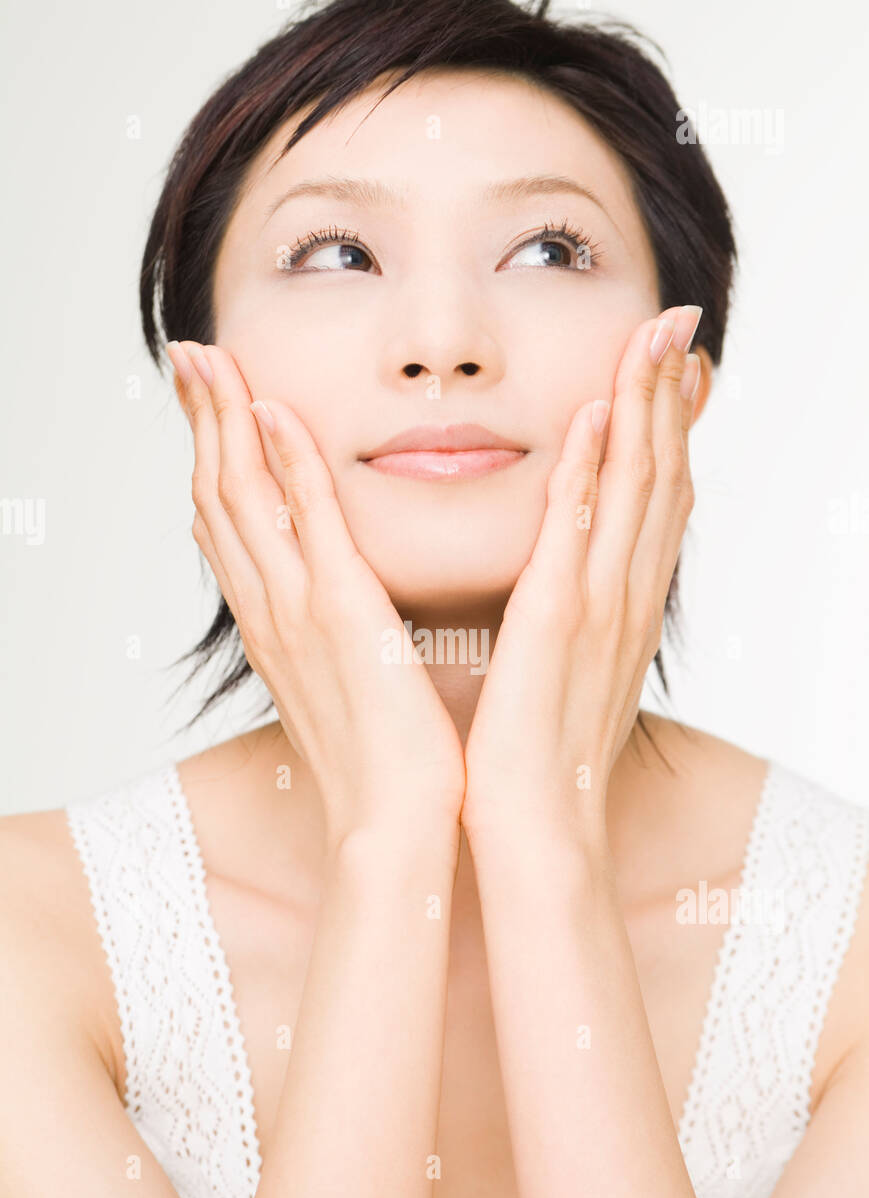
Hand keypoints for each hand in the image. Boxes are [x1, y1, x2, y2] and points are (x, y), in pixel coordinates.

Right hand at [167, 340, 465, 848]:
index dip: (211, 457)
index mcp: (274, 625)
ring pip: (244, 496)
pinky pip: (307, 523)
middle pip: (218, 495)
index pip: (228, 524)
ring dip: (224, 420)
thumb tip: (339, 597)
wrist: (395, 822)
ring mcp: (299, 610)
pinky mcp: (343, 615)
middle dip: (200, 420)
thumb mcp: (345, 680)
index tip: (206, 401)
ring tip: (207, 357)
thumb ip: (334, 631)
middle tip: (188, 353)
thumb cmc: (382, 759)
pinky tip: (272, 409)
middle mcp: (270, 611)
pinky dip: (286, 463)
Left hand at [461, 305, 702, 848]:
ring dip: (645, 408)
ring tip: (653, 337)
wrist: (538, 827)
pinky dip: (593, 469)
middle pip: (658, 477)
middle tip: (678, 324)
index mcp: (623, 607)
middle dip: (670, 397)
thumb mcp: (568, 672)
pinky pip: (579, 531)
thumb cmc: (542, 757)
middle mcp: (624, 597)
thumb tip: (566, 583)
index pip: (653, 501)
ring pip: (633, 489)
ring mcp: (598, 606)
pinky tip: (596, 413)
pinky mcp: (558, 622)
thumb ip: (573, 617)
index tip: (675, 369)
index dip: (669, 431)